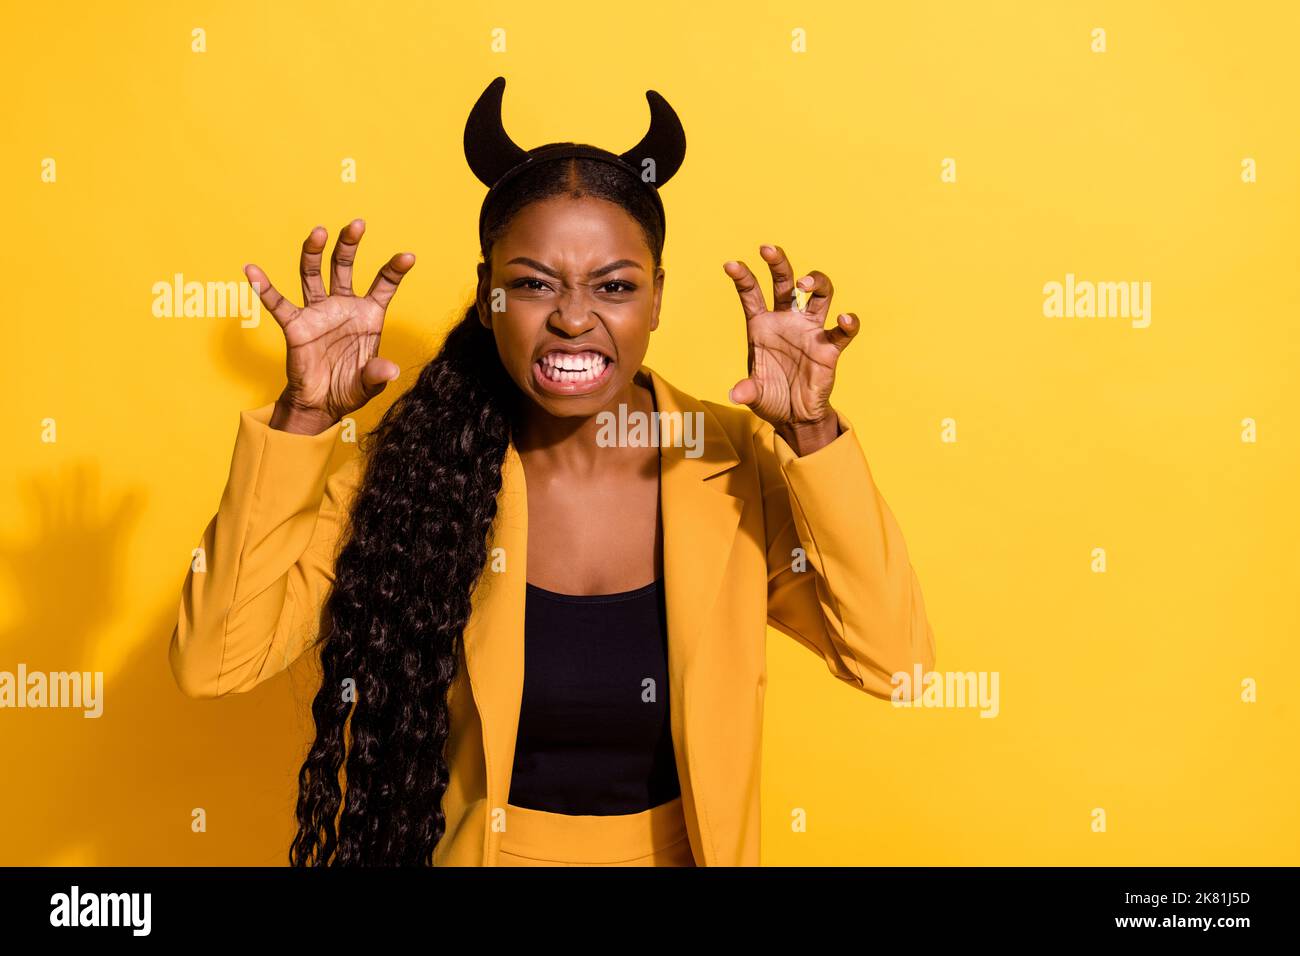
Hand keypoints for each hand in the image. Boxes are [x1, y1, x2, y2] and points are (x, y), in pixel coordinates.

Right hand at [244, 219, 414, 433]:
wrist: (323, 404)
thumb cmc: (351, 388)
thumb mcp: (370, 383)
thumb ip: (378, 373)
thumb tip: (390, 370)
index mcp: (368, 315)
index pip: (383, 284)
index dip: (395, 269)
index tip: (408, 256)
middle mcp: (343, 306)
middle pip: (344, 266)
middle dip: (349, 245)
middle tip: (356, 224)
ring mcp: (318, 312)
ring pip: (313, 274)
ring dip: (314, 252)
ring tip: (319, 231)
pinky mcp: (296, 325)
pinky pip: (278, 303)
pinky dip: (264, 288)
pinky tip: (252, 270)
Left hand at [723, 245, 858, 451]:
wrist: (794, 417)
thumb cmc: (771, 398)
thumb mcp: (755, 395)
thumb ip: (747, 390)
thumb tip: (736, 395)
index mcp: (761, 326)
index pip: (752, 293)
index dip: (742, 277)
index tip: (731, 264)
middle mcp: (786, 321)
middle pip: (785, 282)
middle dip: (778, 263)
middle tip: (768, 250)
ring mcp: (809, 331)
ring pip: (818, 294)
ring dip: (815, 282)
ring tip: (804, 283)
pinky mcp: (829, 347)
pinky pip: (842, 331)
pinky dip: (847, 323)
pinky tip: (843, 319)